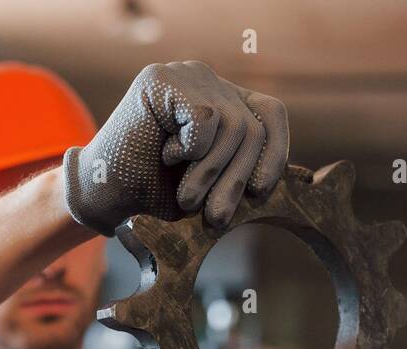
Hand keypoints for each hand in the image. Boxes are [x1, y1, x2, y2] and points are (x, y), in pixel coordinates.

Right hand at [62, 60, 288, 235]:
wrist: (105, 196)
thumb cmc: (156, 193)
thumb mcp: (214, 185)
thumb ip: (246, 172)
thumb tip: (301, 177)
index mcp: (224, 102)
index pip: (271, 114)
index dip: (275, 152)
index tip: (262, 190)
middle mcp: (208, 82)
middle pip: (252, 126)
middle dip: (238, 178)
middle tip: (215, 215)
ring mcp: (186, 76)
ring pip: (231, 125)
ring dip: (211, 173)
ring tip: (188, 195)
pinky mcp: (162, 79)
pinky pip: (206, 118)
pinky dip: (192, 149)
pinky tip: (169, 154)